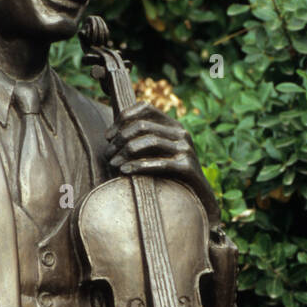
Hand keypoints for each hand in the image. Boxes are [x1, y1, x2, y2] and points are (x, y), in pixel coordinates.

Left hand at [105, 101, 219, 222]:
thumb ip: (142, 142)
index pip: (145, 107)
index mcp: (173, 125)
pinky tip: (124, 171)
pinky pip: (159, 163)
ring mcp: (185, 149)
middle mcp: (181, 133)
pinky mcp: (187, 166)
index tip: (108, 136)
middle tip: (107, 155)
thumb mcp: (158, 155)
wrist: (199, 199)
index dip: (123, 118)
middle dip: (120, 139)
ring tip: (112, 164)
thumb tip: (110, 137)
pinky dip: (138, 166)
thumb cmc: (171, 177)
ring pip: (150, 141)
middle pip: (143, 125)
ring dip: (125, 152)